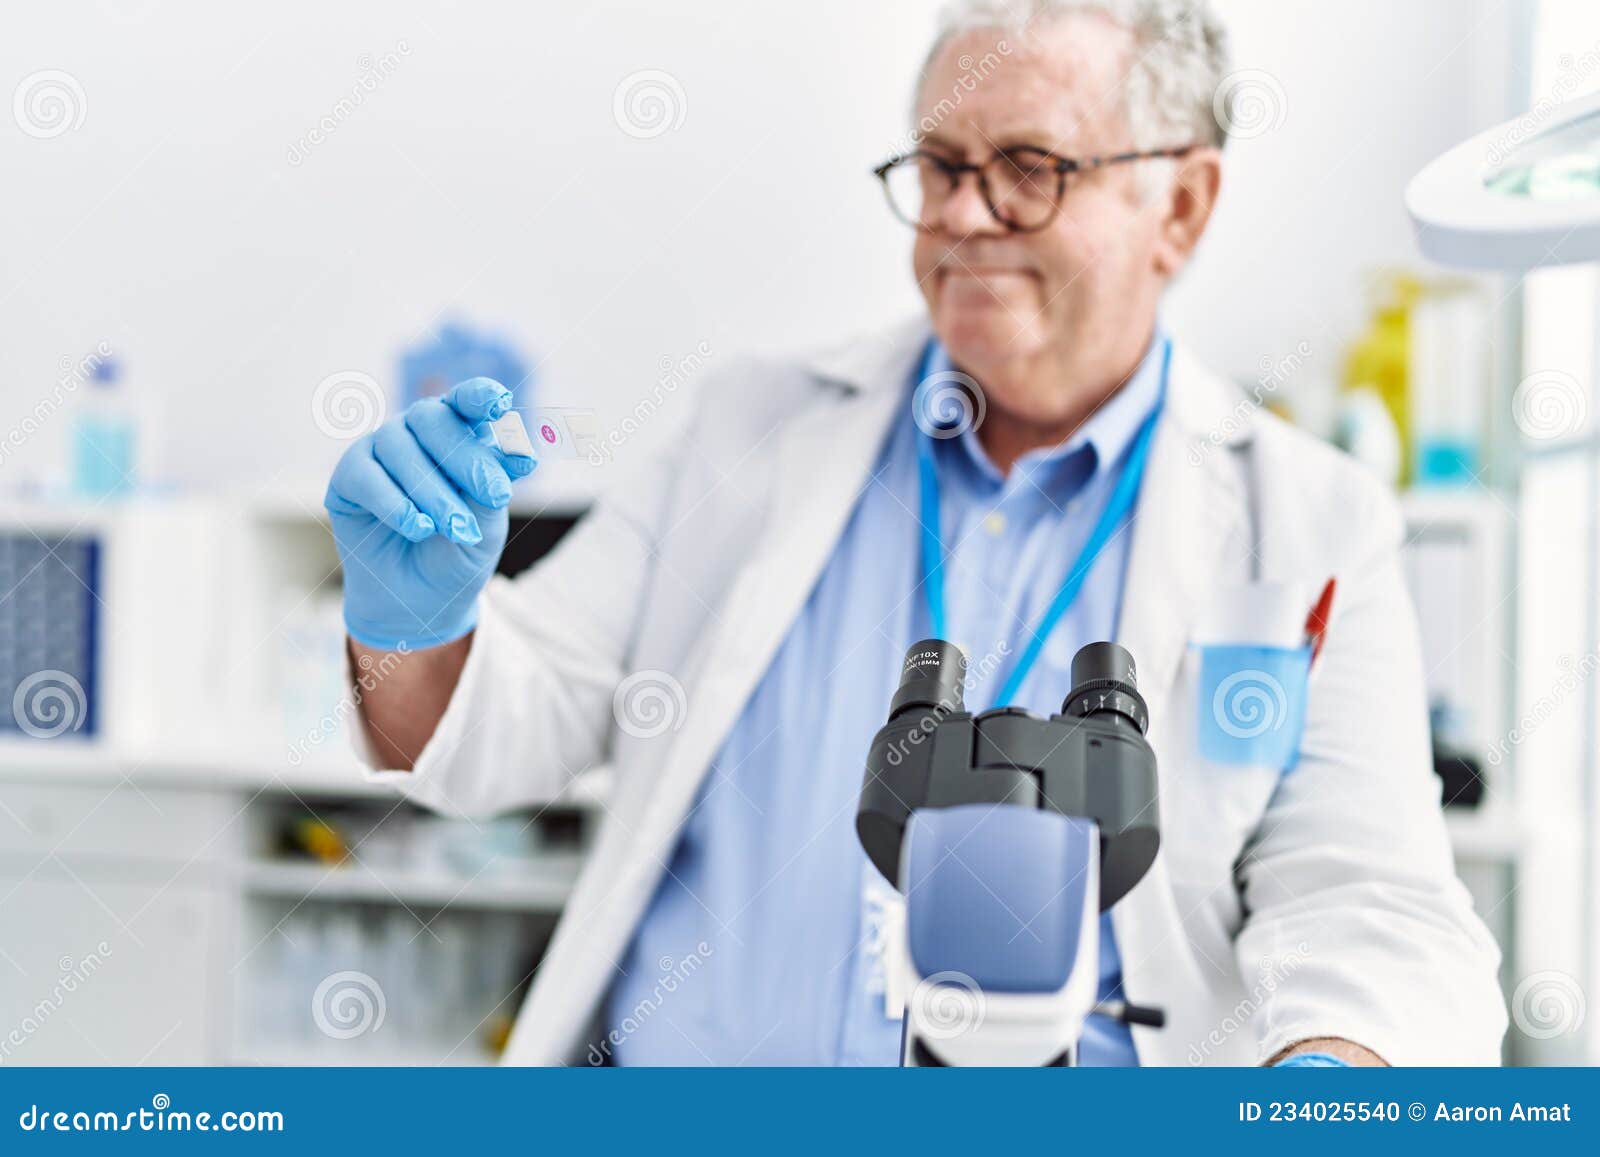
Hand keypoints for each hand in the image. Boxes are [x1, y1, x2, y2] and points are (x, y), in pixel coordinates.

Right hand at [325, 378, 536, 649]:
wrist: (421, 604)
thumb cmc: (457, 554)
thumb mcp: (487, 524)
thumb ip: (492, 484)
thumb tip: (519, 451)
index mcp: (457, 434)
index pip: (466, 402)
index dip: (479, 396)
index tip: (500, 403)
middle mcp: (416, 433)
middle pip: (433, 418)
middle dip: (466, 457)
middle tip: (494, 495)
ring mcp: (379, 450)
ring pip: (400, 448)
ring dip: (435, 491)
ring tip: (457, 528)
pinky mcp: (348, 478)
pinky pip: (367, 477)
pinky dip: (396, 504)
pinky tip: (418, 528)